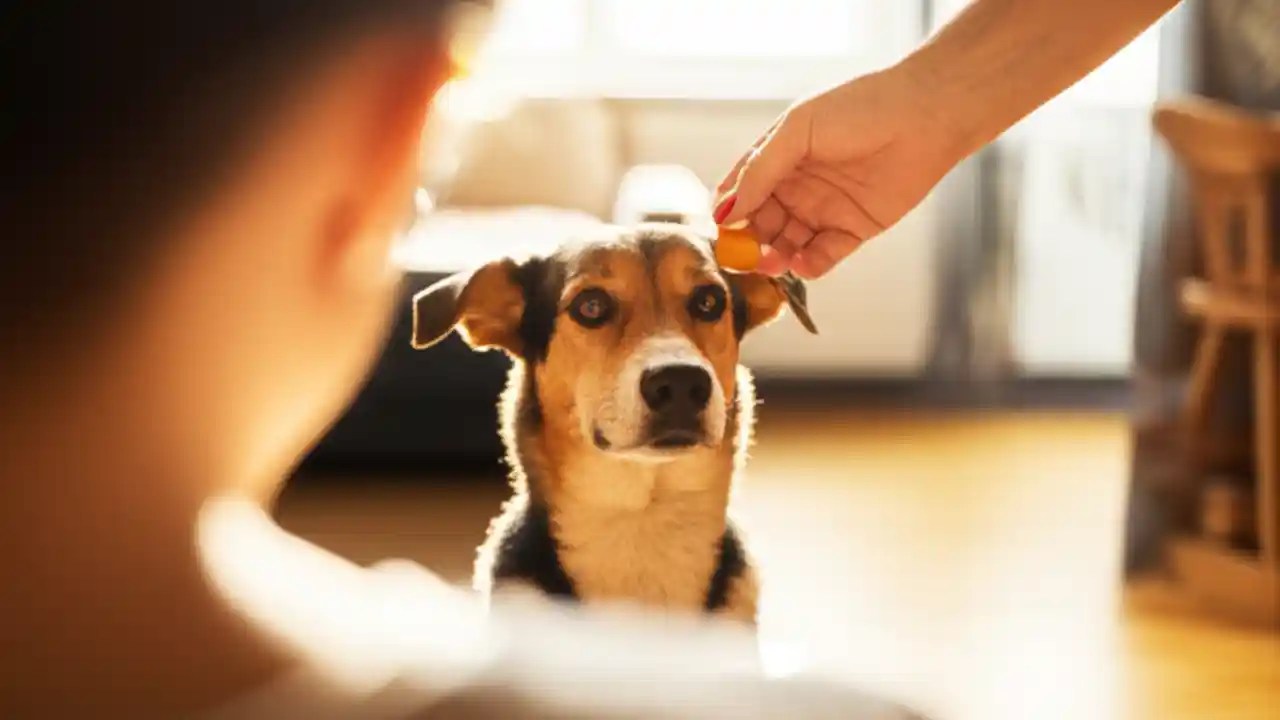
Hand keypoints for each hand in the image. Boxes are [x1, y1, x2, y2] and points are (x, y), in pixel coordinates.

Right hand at [716, 66, 969, 277]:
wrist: (926, 116)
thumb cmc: (860, 108)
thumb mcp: (798, 130)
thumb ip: (760, 170)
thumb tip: (724, 209)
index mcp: (780, 157)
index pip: (742, 192)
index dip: (728, 212)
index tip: (718, 232)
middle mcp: (798, 186)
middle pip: (762, 223)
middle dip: (750, 242)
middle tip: (743, 257)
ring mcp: (825, 209)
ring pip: (788, 243)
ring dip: (776, 256)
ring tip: (772, 263)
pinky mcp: (854, 229)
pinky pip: (824, 255)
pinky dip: (810, 264)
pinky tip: (802, 264)